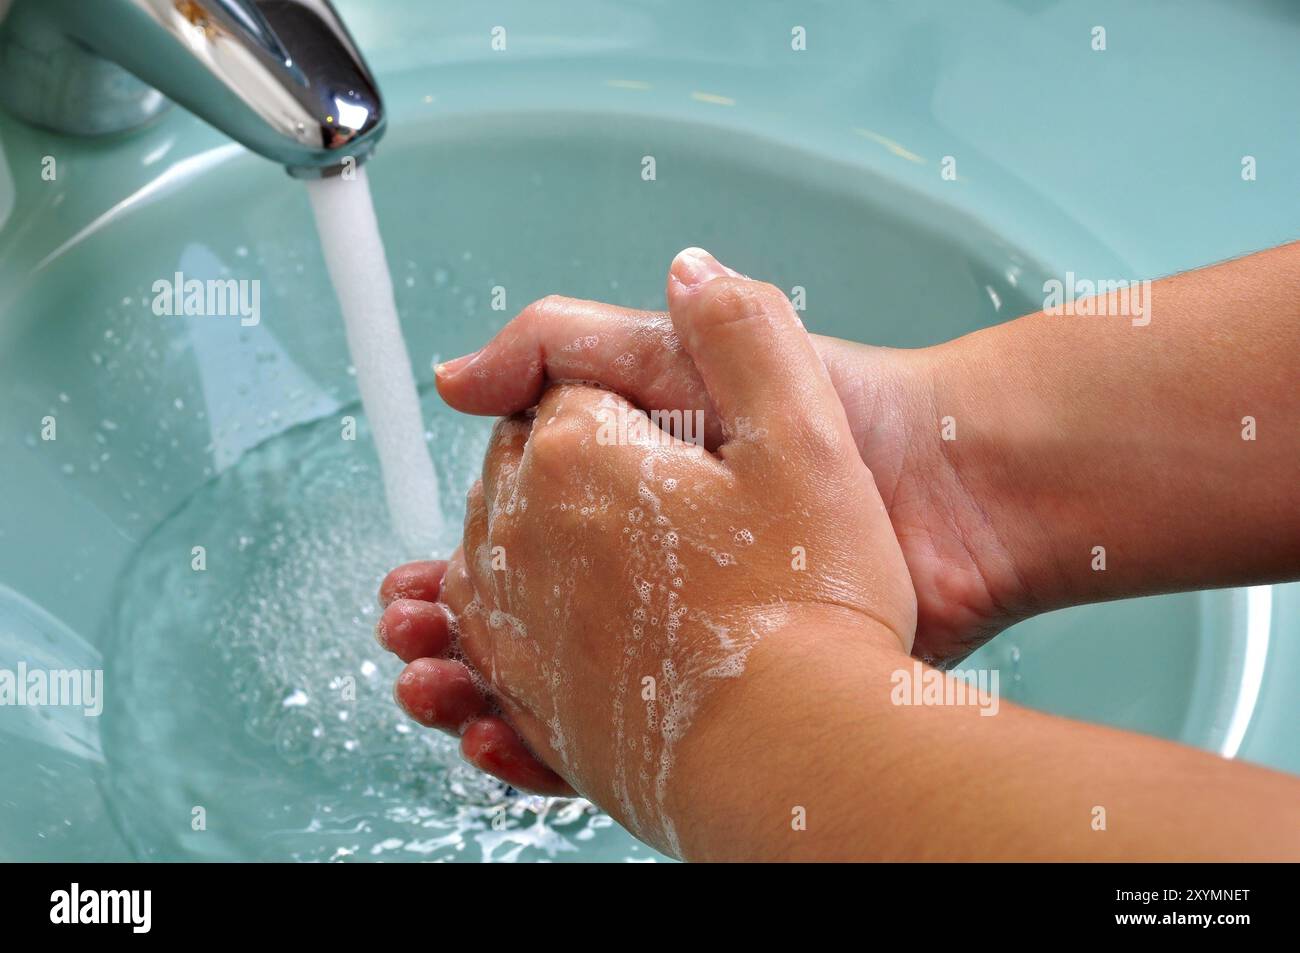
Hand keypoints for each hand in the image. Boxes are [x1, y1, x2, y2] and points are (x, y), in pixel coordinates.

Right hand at [381, 249, 915, 855]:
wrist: (964, 492)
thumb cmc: (848, 408)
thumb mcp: (688, 349)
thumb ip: (568, 343)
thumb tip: (456, 377)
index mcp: (641, 483)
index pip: (526, 522)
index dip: (465, 549)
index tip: (421, 575)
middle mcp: (662, 557)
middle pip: (529, 606)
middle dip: (457, 626)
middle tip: (407, 637)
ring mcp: (693, 621)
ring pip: (561, 670)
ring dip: (485, 681)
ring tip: (433, 685)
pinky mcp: (732, 680)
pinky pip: (625, 722)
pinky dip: (554, 738)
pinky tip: (505, 735)